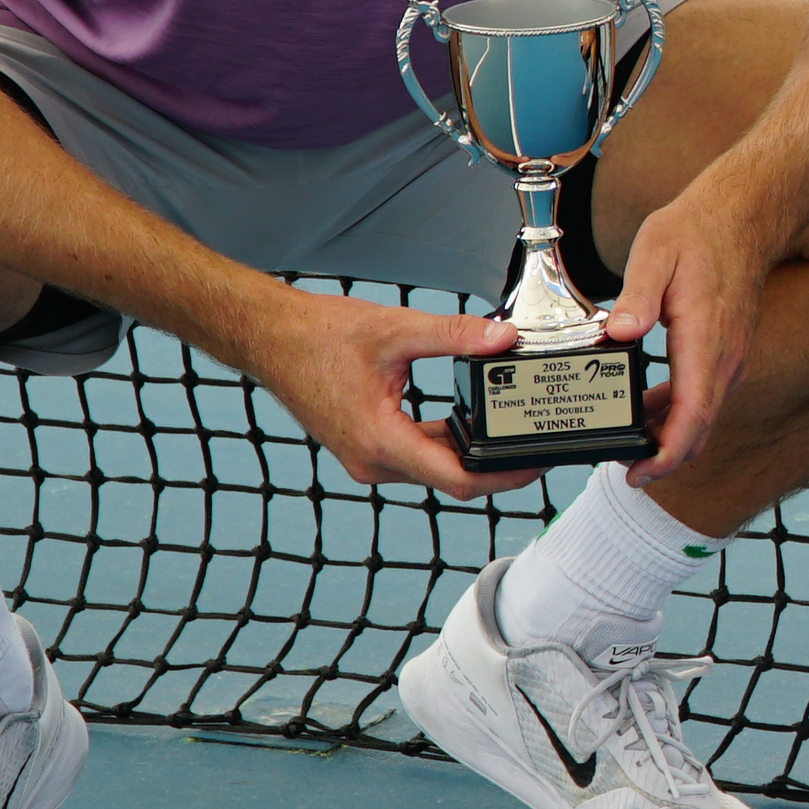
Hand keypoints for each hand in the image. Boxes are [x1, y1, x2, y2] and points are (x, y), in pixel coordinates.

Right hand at [240, 287, 535, 498]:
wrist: (271, 339)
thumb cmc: (318, 338)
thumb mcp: (396, 330)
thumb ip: (454, 335)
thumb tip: (502, 338)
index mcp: (379, 441)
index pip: (457, 479)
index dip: (503, 477)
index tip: (536, 465)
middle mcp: (372, 461)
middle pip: (450, 479)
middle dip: (496, 466)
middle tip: (537, 445)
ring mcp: (366, 458)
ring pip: (433, 468)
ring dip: (470, 455)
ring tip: (511, 432)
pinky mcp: (366, 448)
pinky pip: (416, 455)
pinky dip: (444, 444)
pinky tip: (469, 424)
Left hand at [600, 175, 788, 483]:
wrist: (744, 215)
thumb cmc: (698, 231)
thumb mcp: (655, 252)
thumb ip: (637, 295)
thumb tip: (620, 333)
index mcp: (706, 341)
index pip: (692, 416)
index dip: (666, 454)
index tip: (639, 474)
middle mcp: (725, 359)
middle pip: (699, 430)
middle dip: (663, 458)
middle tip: (622, 469)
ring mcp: (730, 359)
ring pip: (702, 417)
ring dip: (668, 436)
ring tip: (626, 442)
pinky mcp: (727, 354)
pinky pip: (704, 398)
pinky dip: (677, 414)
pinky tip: (646, 409)